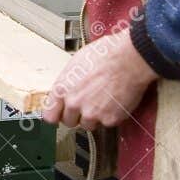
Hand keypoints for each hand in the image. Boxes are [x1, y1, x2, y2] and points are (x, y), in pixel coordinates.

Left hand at [42, 30, 158, 129]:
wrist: (130, 58)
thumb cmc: (106, 54)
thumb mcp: (76, 63)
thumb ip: (68, 83)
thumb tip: (66, 90)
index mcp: (62, 89)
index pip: (49, 115)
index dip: (57, 115)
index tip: (61, 114)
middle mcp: (74, 104)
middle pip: (69, 122)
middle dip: (77, 115)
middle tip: (89, 102)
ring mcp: (92, 114)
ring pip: (88, 125)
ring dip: (94, 117)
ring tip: (103, 99)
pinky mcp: (109, 119)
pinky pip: (106, 123)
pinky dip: (111, 115)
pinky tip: (115, 100)